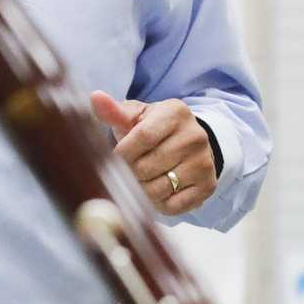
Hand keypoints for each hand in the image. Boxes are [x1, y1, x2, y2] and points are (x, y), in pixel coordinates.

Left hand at [90, 91, 216, 215]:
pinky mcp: (208, 185)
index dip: (122, 154)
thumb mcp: (135, 117)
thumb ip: (114, 111)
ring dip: (142, 192)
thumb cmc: (152, 130)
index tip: (114, 158)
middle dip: (130, 174)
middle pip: (147, 167)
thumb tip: (96, 97)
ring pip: (158, 189)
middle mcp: (195, 135)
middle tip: (128, 171)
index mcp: (175, 112)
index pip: (142, 137)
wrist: (186, 144)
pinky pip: (173, 206)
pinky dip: (160, 204)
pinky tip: (159, 191)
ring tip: (141, 181)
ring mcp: (204, 162)